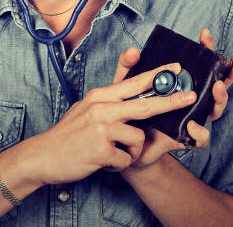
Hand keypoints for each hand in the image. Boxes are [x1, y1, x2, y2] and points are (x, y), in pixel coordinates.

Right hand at [26, 63, 197, 184]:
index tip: (176, 68)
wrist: (43, 156)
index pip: (133, 83)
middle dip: (171, 101)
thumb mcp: (85, 109)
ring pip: (137, 138)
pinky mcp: (100, 150)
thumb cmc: (67, 135)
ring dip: (130, 151)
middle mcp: (101, 109)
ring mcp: (101, 129)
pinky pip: (126, 160)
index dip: (157, 75)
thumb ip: (108, 103)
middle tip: (190, 97)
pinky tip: (104, 162)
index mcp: (99, 96)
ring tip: (112, 153)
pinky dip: (118, 165)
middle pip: (145, 105)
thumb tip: (132, 98)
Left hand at [112, 28, 232, 169]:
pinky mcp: (186, 139)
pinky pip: (200, 138)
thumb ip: (127, 66)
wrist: (124, 143)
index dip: (205, 48)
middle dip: (228, 71)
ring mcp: (192, 118)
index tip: (204, 34)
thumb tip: (133, 51)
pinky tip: (192, 125)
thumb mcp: (125, 85)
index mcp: (181, 83)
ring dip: (221, 98)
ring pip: (216, 109)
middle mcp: (191, 99)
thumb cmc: (129, 110)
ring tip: (217, 87)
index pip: (200, 63)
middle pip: (217, 84)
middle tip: (232, 60)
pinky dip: (199, 132)